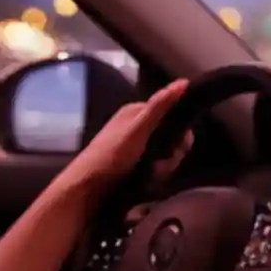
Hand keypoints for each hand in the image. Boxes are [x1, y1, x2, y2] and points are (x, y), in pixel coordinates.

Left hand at [49, 79, 192, 199]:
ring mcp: (135, 148)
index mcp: (137, 112)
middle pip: (172, 140)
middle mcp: (137, 128)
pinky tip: (144, 184)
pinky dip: (153, 178)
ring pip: (165, 158)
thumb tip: (185, 81)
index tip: (177, 148)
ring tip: (149, 178)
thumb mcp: (139, 128)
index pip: (174, 116)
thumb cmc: (112, 155)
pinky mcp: (133, 167)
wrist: (86, 188)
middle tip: (158, 167)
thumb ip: (160, 106)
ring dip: (162, 170)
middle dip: (169, 158)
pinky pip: (155, 170)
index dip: (180, 135)